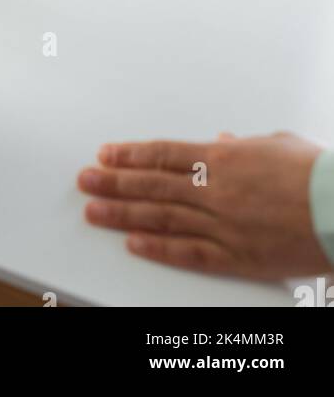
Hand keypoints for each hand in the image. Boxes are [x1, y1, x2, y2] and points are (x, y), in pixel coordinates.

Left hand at [78, 131, 331, 280]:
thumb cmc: (316, 175)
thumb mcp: (276, 144)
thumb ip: (243, 145)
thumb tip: (223, 141)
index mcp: (223, 157)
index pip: (163, 153)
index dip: (130, 154)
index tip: (105, 154)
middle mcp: (216, 190)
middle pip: (153, 184)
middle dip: (114, 182)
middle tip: (85, 180)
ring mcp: (224, 224)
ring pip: (163, 217)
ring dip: (124, 213)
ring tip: (94, 211)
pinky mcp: (237, 256)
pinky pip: (190, 253)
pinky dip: (160, 248)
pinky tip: (134, 243)